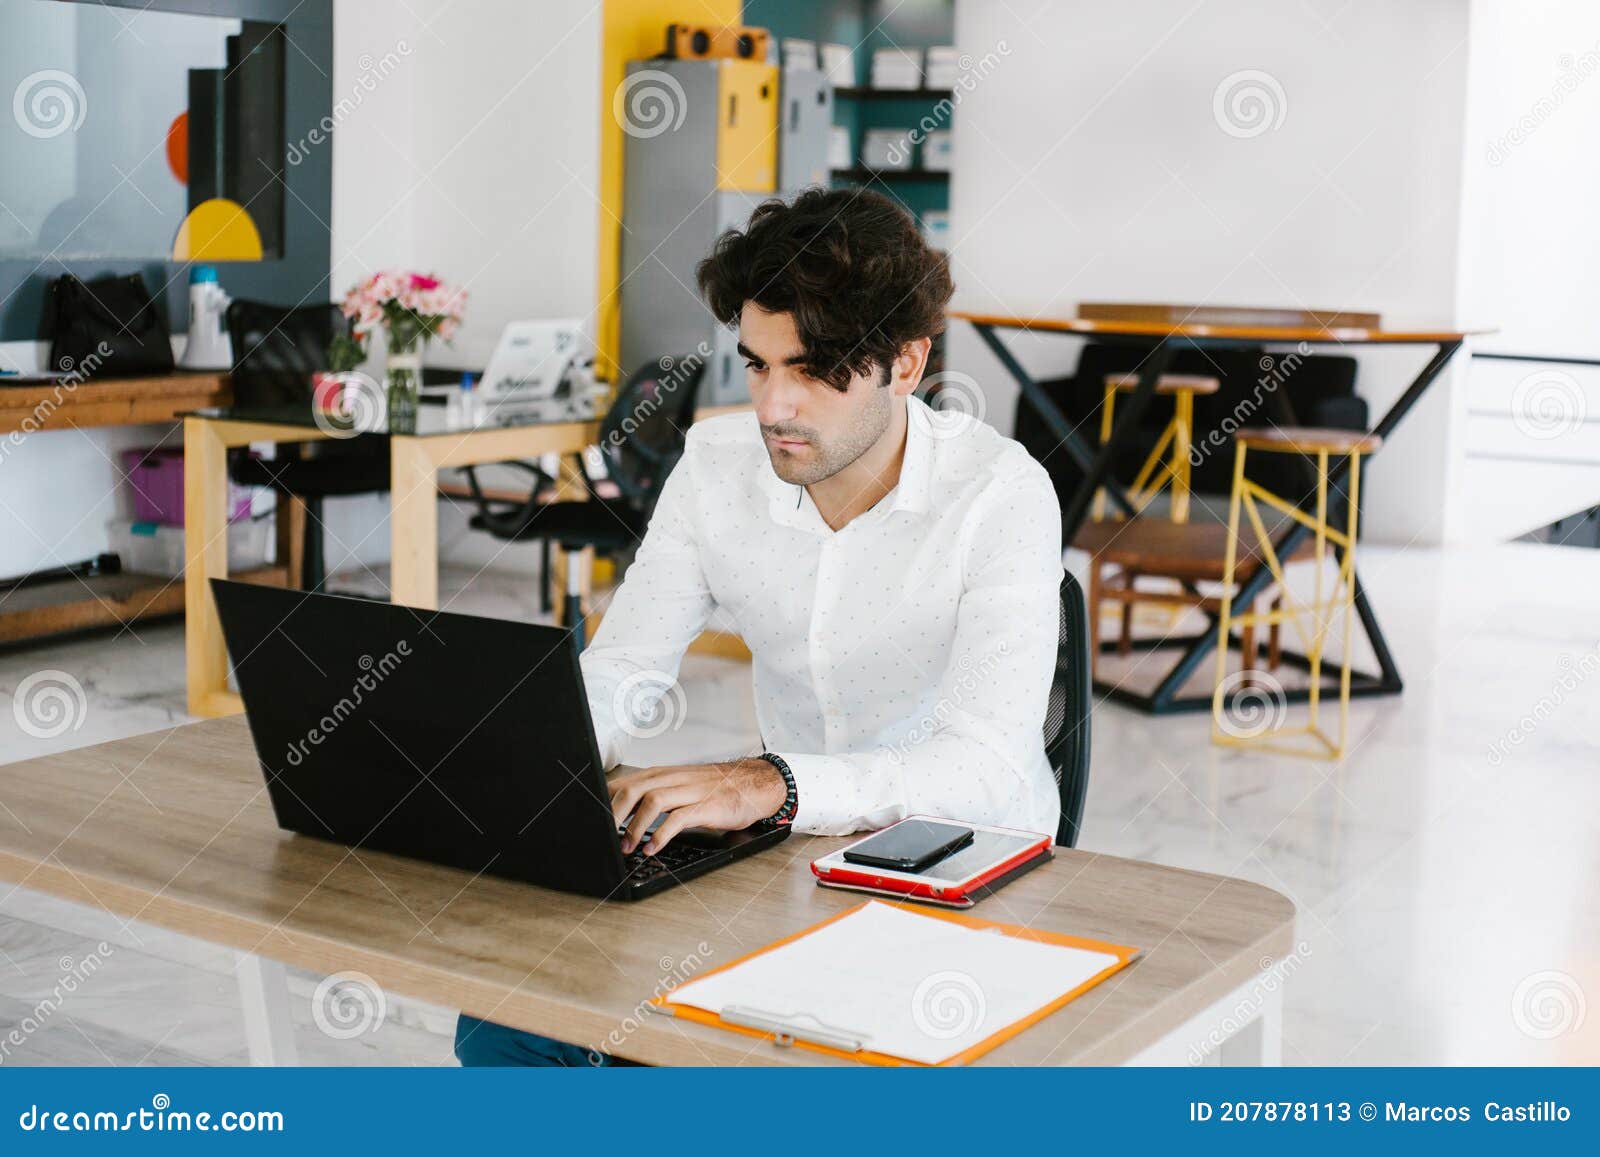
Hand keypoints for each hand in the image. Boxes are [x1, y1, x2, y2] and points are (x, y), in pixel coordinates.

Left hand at [608, 758, 786, 855]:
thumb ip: (654, 795)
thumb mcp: (680, 787)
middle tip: (602, 835)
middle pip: (633, 789)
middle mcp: (673, 778)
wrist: (755, 782)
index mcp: (662, 774)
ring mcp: (690, 791)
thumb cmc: (715, 788)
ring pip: (653, 800)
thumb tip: (621, 813)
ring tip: (626, 847)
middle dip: (613, 813)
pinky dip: (661, 835)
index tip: (591, 821)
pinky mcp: (706, 805)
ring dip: (635, 826)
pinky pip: (679, 818)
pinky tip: (652, 848)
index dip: (604, 800)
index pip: (624, 782)